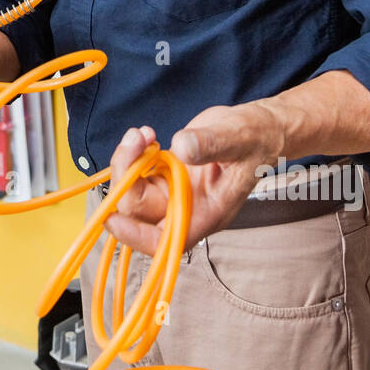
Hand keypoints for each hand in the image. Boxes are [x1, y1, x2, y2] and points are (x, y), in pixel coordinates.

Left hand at [103, 102, 284, 256]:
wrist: (256, 128)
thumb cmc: (255, 139)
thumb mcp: (237, 138)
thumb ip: (210, 144)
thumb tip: (182, 147)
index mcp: (206, 214)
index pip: (164, 241)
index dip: (135, 235)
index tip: (113, 216)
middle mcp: (186, 207)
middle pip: (140, 210)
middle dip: (127, 175)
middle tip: (135, 139)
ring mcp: (174, 191)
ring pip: (134, 189)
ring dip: (128, 161)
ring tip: (141, 134)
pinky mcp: (167, 174)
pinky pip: (138, 172)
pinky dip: (134, 153)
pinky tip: (146, 135)